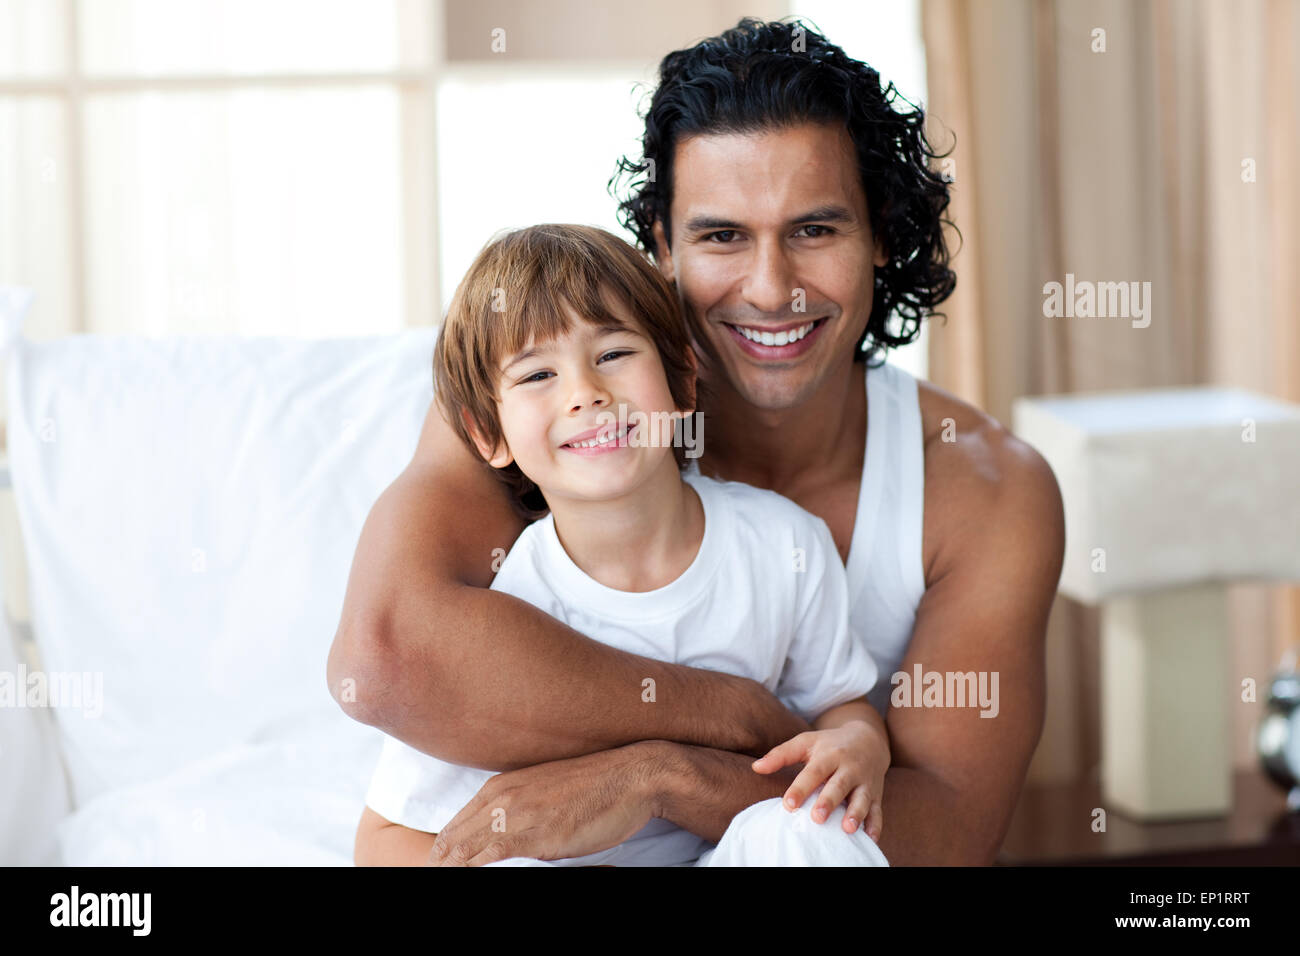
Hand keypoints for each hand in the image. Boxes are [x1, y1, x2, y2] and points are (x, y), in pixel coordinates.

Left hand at [426, 741, 664, 865]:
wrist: (632, 776)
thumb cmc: (595, 785)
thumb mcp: (545, 791)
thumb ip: (519, 809)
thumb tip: (505, 834)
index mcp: (503, 785)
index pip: (457, 823)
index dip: (442, 848)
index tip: (435, 865)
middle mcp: (505, 796)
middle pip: (454, 836)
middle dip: (439, 859)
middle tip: (428, 873)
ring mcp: (520, 814)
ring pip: (467, 846)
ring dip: (450, 864)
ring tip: (434, 876)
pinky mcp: (539, 833)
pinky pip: (492, 854)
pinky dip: (473, 866)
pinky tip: (462, 873)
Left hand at [750, 722, 886, 839]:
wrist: (869, 738)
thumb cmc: (829, 743)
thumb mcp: (806, 742)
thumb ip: (781, 754)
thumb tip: (756, 767)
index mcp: (829, 755)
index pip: (814, 771)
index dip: (801, 787)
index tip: (788, 804)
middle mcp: (849, 767)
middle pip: (839, 785)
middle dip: (829, 801)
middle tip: (816, 818)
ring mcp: (865, 781)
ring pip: (862, 798)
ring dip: (856, 813)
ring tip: (847, 829)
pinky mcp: (876, 794)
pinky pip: (878, 810)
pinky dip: (876, 825)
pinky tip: (870, 839)